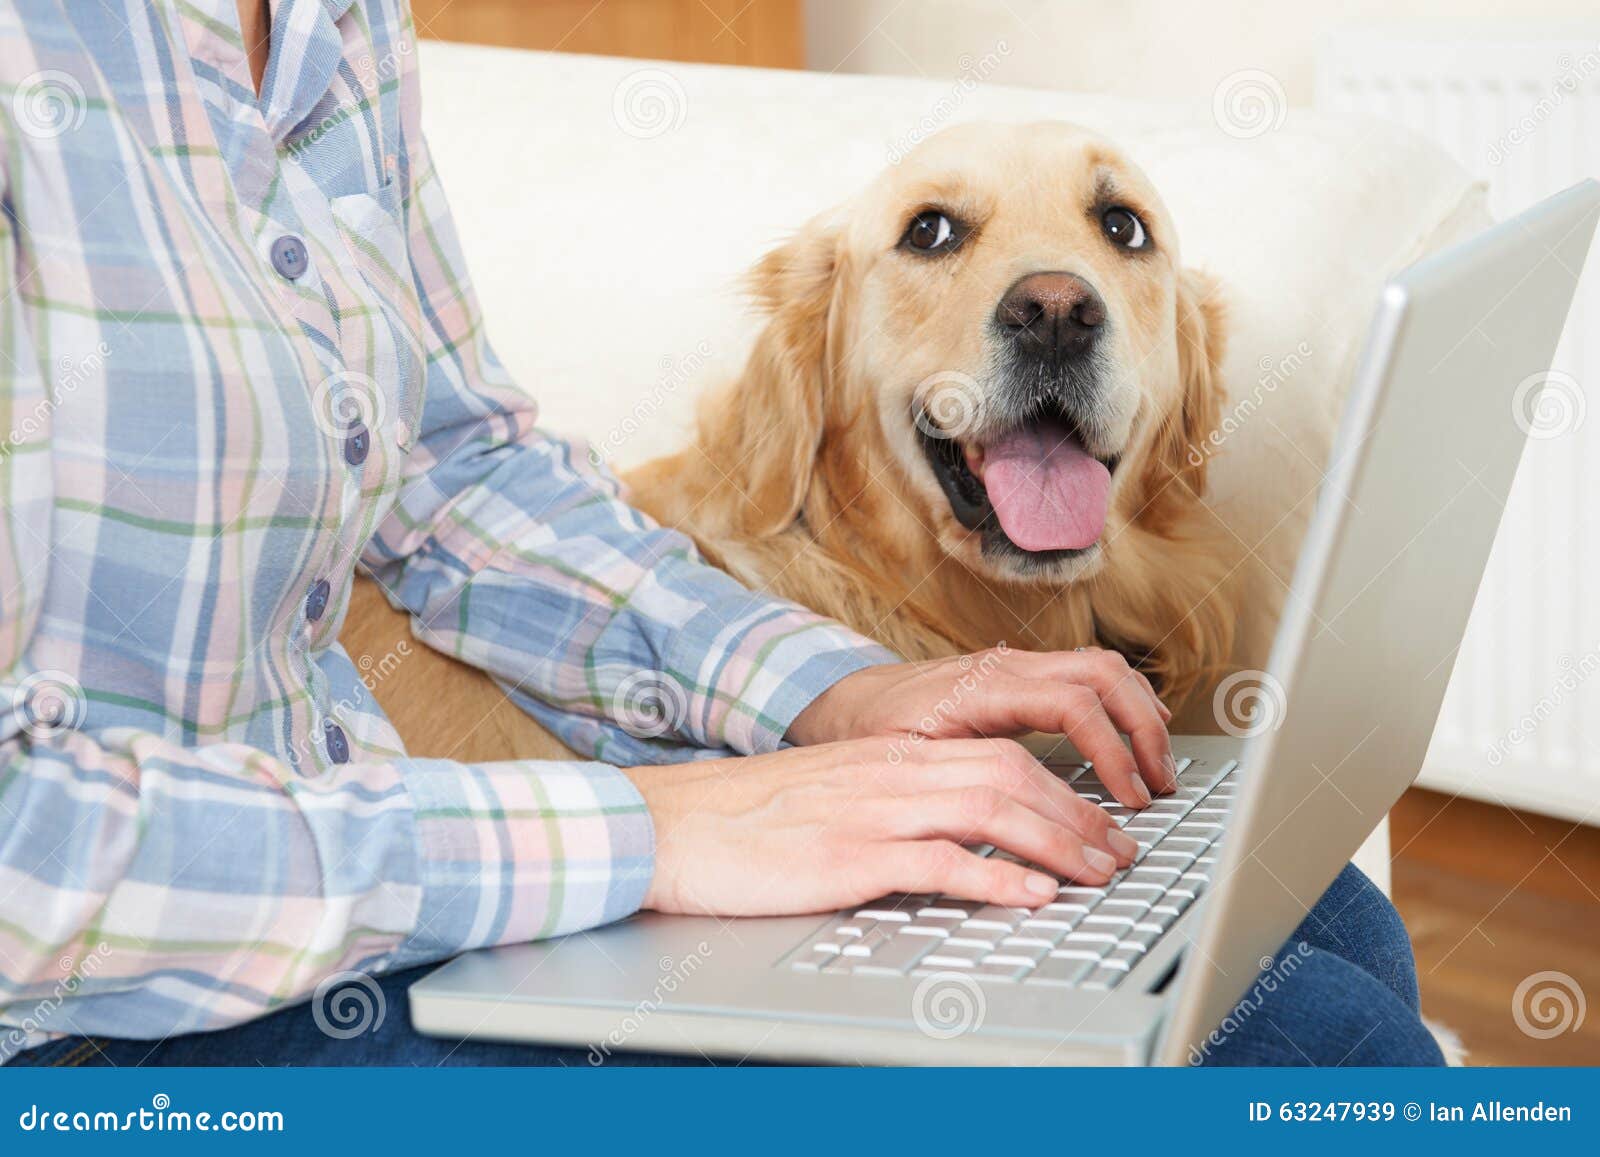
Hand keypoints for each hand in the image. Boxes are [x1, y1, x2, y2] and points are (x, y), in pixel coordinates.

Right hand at [624, 736, 1141, 915]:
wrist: (669, 824)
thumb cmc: (740, 819)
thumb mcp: (827, 797)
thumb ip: (888, 806)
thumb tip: (948, 839)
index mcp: (888, 757)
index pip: (997, 756)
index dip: (1061, 790)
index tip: (1095, 823)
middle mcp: (890, 773)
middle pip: (1011, 776)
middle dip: (1078, 815)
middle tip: (1119, 852)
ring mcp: (871, 811)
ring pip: (991, 809)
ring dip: (1057, 843)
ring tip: (1097, 874)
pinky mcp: (848, 855)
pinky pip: (940, 861)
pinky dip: (995, 878)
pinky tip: (1029, 896)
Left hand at [787, 646, 1175, 807]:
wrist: (844, 700)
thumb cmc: (869, 733)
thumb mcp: (903, 761)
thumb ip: (952, 780)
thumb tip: (1002, 821)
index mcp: (981, 687)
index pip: (1072, 703)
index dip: (1111, 750)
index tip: (1128, 797)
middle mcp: (1006, 666)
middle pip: (1103, 675)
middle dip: (1142, 730)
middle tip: (1159, 786)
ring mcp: (1017, 665)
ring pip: (1103, 667)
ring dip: (1140, 714)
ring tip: (1158, 767)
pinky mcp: (1021, 675)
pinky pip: (1087, 673)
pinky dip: (1122, 702)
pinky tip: (1137, 734)